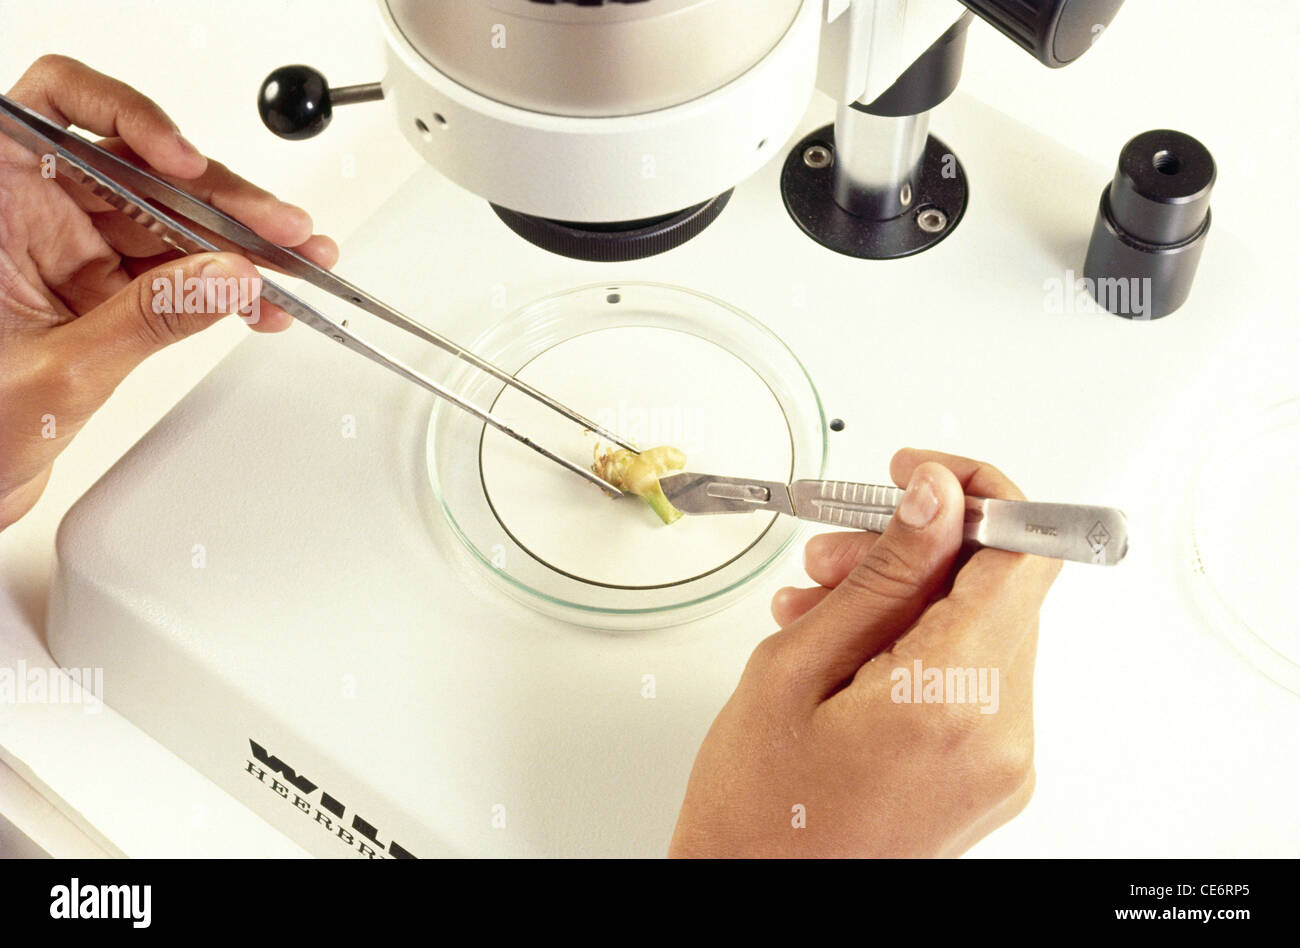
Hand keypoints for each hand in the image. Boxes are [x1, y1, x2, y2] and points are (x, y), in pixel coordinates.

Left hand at [0, 56, 337, 528]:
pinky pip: (183, 272)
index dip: (127, 117)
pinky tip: (263, 301)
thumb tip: (225, 279)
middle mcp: (36, 213)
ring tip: (297, 262)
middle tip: (280, 228)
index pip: (55, 106)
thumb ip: (148, 320)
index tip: (182, 160)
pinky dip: (228, 286)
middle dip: (221, 198)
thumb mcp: (62, 370)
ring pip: (175, 220)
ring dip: (243, 242)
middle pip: (141, 170)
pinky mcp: (110, 290)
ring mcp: (76, 251)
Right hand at [669, 448, 1061, 857]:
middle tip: (834, 558)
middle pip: (1000, 588)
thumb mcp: (798, 665)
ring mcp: (1004, 763)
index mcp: (956, 701)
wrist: (751, 899)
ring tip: (823, 610)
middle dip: (920, 552)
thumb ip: (884, 575)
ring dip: (911, 599)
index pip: (1025, 554)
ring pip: (983, 629)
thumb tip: (940, 497)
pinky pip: (975, 678)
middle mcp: (1003, 736)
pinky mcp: (991, 775)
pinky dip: (919, 647)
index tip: (920, 478)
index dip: (979, 495)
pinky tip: (850, 650)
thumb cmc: (758, 807)